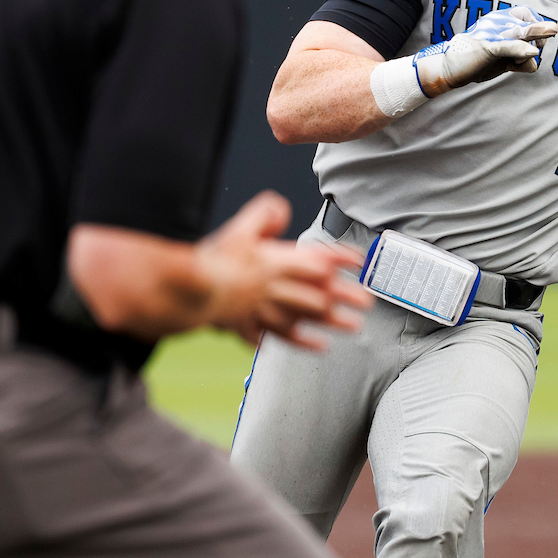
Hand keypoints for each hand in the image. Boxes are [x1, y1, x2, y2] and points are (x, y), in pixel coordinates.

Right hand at [197, 191, 371, 348]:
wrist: (189, 293)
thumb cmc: (212, 262)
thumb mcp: (238, 228)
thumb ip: (262, 215)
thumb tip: (281, 209)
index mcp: (275, 262)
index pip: (316, 258)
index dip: (340, 258)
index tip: (358, 262)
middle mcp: (276, 288)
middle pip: (319, 293)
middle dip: (347, 297)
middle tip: (367, 301)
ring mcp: (266, 310)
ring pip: (308, 317)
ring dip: (334, 322)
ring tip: (355, 327)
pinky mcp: (253, 326)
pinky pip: (282, 337)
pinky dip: (302, 343)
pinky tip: (318, 347)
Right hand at [414, 5, 556, 95]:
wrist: (448, 67)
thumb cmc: (474, 62)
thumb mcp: (500, 61)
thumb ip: (517, 61)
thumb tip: (534, 64)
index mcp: (498, 22)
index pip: (524, 14)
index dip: (537, 23)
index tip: (541, 40)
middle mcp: (495, 23)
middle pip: (525, 21)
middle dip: (541, 28)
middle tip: (553, 31)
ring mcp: (491, 35)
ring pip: (519, 31)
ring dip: (537, 31)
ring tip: (552, 31)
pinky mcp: (486, 47)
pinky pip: (507, 46)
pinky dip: (520, 49)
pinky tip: (532, 52)